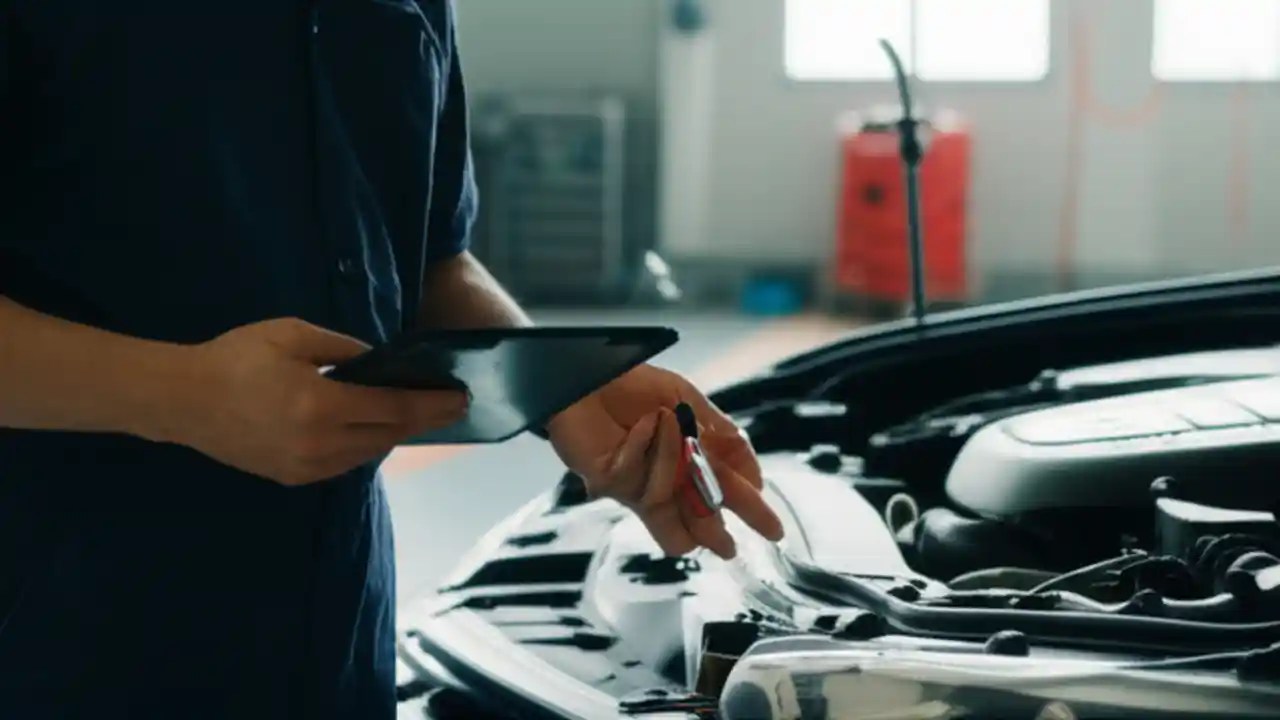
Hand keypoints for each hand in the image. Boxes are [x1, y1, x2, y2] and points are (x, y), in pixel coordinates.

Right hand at [168, 318, 467, 485]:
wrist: (182, 401)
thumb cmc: (236, 358)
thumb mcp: (293, 335)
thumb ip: (343, 349)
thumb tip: (381, 362)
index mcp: (321, 404)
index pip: (394, 408)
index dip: (432, 404)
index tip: (461, 398)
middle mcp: (319, 443)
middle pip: (389, 434)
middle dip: (423, 420)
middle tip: (450, 405)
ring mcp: (306, 467)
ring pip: (369, 453)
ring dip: (394, 433)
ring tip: (415, 413)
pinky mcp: (293, 478)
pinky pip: (345, 464)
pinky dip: (364, 445)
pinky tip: (372, 428)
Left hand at [547, 364, 783, 558]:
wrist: (584, 377)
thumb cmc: (631, 385)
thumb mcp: (685, 398)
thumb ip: (718, 432)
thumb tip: (752, 472)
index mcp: (692, 457)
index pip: (728, 489)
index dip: (751, 509)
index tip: (772, 529)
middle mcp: (669, 479)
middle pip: (700, 519)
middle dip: (715, 533)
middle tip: (728, 548)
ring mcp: (641, 486)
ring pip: (671, 522)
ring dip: (676, 480)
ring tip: (664, 434)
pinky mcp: (613, 485)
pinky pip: (638, 481)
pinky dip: (643, 447)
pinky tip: (636, 429)